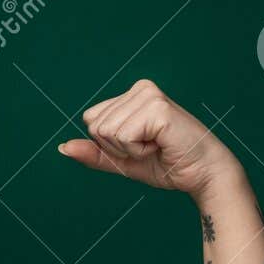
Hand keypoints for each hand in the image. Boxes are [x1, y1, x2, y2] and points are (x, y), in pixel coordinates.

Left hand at [58, 78, 241, 196]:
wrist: (200, 174)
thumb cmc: (166, 164)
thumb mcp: (122, 160)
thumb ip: (94, 153)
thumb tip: (62, 148)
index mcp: (131, 95)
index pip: (91, 120)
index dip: (109, 144)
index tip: (139, 145)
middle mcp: (140, 88)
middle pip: (96, 126)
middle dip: (118, 148)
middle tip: (150, 147)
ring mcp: (149, 95)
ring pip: (106, 131)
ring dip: (129, 150)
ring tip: (156, 145)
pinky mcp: (157, 108)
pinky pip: (122, 136)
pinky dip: (138, 150)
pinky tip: (161, 144)